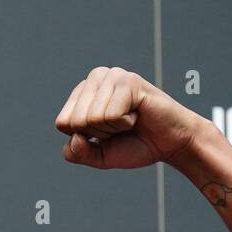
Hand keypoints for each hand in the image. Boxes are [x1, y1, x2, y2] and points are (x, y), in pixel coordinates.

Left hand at [55, 66, 203, 169]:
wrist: (169, 144)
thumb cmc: (134, 145)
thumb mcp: (99, 156)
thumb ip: (78, 153)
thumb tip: (74, 139)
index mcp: (82, 92)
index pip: (62, 123)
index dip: (85, 138)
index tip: (107, 133)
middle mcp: (94, 78)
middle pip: (75, 121)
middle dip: (99, 134)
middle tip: (121, 127)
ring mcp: (112, 76)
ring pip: (92, 118)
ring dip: (113, 129)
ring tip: (130, 120)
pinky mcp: (128, 81)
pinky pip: (111, 115)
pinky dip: (125, 123)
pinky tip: (137, 114)